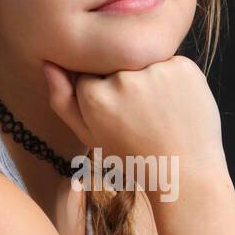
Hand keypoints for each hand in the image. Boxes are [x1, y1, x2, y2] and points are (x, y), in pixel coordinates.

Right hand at [41, 55, 225, 171]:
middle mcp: (123, 79)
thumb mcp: (90, 136)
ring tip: (160, 112)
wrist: (185, 174)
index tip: (118, 117)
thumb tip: (49, 64)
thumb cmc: (134, 158)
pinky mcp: (184, 67)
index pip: (89, 75)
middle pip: (115, 65)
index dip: (103, 95)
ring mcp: (156, 71)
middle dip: (125, 84)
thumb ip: (63, 101)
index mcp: (94, 96)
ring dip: (150, 78)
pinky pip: (171, 62)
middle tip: (142, 117)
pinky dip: (174, 79)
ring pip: (143, 61)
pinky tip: (177, 105)